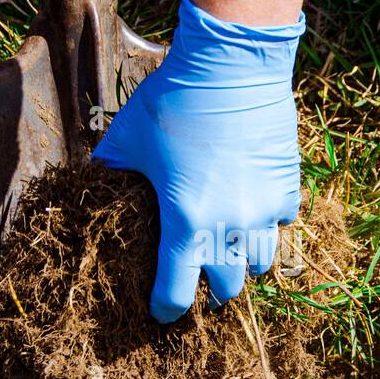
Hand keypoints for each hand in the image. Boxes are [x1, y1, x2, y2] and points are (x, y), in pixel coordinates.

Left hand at [92, 0, 304, 322]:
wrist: (232, 65)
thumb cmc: (174, 102)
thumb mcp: (128, 139)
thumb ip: (110, 172)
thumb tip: (93, 186)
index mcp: (185, 222)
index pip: (176, 293)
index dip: (165, 309)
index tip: (160, 313)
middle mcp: (229, 226)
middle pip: (227, 288)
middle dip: (211, 291)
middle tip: (200, 282)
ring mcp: (264, 209)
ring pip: (260, 262)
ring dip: (242, 263)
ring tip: (230, 252)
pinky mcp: (286, 187)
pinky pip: (281, 223)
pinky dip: (268, 224)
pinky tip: (254, 211)